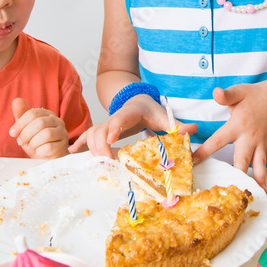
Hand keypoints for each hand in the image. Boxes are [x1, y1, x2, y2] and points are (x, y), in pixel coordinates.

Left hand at [10, 98, 67, 159]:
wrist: (47, 158)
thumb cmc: (36, 141)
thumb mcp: (25, 127)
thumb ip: (21, 114)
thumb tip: (16, 100)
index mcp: (47, 114)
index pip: (32, 113)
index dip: (20, 124)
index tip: (12, 133)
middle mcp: (57, 121)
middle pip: (40, 122)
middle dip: (26, 134)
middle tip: (20, 142)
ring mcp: (62, 133)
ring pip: (46, 134)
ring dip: (33, 142)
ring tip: (30, 146)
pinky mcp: (63, 146)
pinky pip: (50, 147)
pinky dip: (39, 151)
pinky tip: (38, 151)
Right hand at [67, 93, 196, 156]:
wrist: (137, 100)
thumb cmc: (151, 110)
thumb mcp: (164, 116)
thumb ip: (177, 124)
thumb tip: (193, 129)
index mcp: (130, 112)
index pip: (120, 119)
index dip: (114, 128)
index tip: (111, 138)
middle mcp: (114, 117)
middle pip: (101, 129)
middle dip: (101, 146)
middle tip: (108, 163)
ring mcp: (106, 123)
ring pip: (92, 134)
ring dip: (93, 149)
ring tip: (101, 165)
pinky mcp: (101, 130)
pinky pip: (87, 137)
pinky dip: (80, 144)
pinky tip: (73, 153)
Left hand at [193, 85, 266, 189]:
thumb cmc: (253, 96)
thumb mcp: (238, 92)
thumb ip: (226, 95)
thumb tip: (216, 93)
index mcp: (238, 126)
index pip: (218, 141)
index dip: (205, 152)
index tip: (194, 162)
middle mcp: (250, 138)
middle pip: (243, 160)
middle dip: (238, 175)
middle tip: (233, 190)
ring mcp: (261, 143)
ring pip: (260, 164)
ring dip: (260, 179)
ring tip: (260, 193)